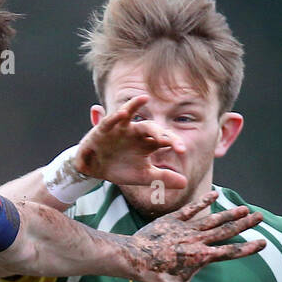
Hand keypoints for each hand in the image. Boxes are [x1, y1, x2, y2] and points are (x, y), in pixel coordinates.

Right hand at [75, 94, 189, 188]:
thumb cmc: (121, 169)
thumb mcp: (143, 176)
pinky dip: (114, 117)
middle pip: (150, 127)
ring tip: (143, 98)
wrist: (96, 171)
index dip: (174, 142)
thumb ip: (163, 178)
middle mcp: (136, 132)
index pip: (164, 139)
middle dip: (159, 132)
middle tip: (167, 140)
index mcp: (147, 142)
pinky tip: (121, 113)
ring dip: (134, 105)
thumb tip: (185, 183)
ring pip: (129, 114)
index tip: (182, 150)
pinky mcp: (103, 130)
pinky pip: (109, 121)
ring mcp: (120, 129)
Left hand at [128, 192, 265, 281]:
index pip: (230, 252)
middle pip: (226, 231)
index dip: (247, 248)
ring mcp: (186, 229)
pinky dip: (204, 202)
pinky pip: (192, 209)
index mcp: (201, 257)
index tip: (263, 243)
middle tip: (260, 216)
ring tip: (245, 208)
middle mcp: (197, 241)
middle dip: (245, 224)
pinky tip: (216, 194)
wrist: (133, 257)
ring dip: (230, 213)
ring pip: (213, 219)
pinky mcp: (174, 220)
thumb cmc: (154, 277)